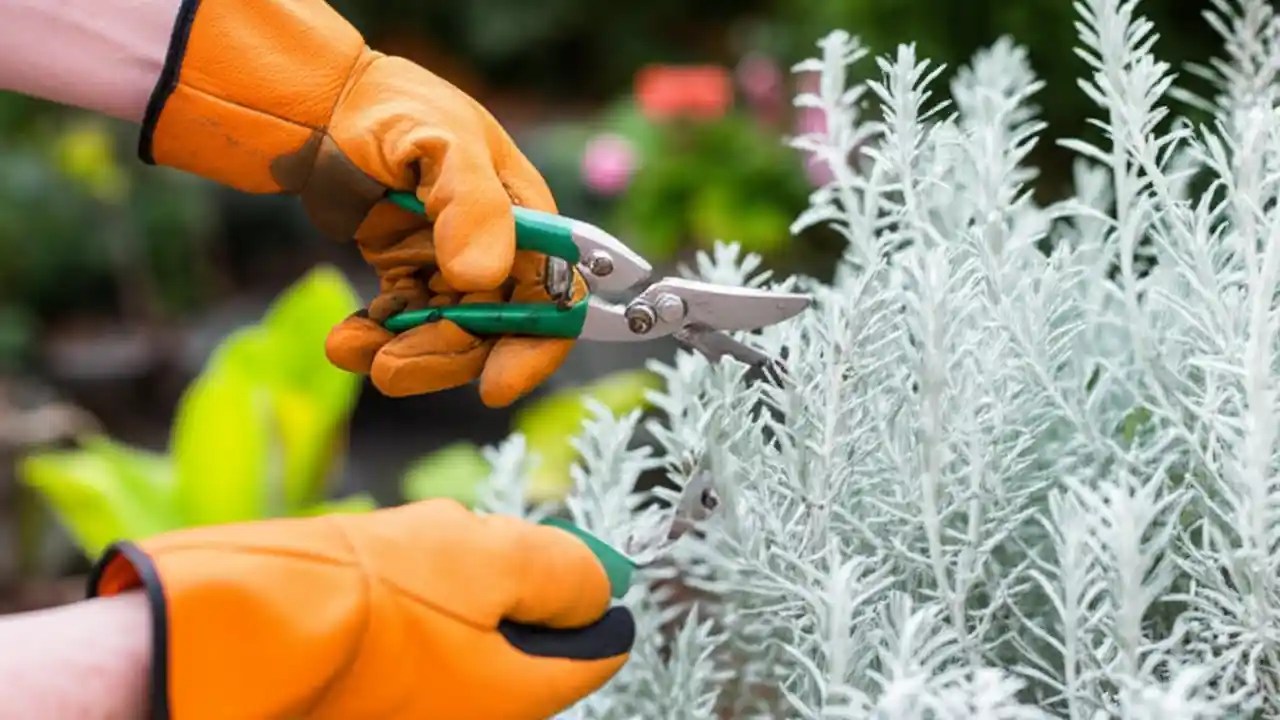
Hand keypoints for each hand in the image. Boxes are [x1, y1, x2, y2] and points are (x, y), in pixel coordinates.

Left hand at [88, 499, 634, 718]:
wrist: (241, 630)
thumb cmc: (386, 664)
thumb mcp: (497, 690)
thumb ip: (568, 666)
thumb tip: (608, 640)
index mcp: (509, 547)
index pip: (588, 576)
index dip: (582, 632)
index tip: (547, 676)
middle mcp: (460, 523)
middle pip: (522, 583)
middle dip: (513, 638)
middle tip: (478, 691)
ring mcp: (400, 530)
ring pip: (462, 590)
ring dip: (457, 638)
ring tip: (418, 684)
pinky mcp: (348, 549)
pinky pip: (407, 590)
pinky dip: (407, 627)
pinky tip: (377, 662)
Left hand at [138, 0, 582, 405]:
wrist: (321, 106)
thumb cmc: (395, 109)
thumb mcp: (443, 140)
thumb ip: (473, 205)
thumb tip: (483, 275)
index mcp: (527, 222)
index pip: (556, 298)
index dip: (536, 345)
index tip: (496, 386)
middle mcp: (498, 252)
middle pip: (497, 332)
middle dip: (447, 356)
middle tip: (391, 367)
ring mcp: (452, 269)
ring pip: (447, 339)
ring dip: (404, 356)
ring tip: (354, 351)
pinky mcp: (410, 278)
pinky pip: (402, 327)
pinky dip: (374, 342)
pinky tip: (346, 341)